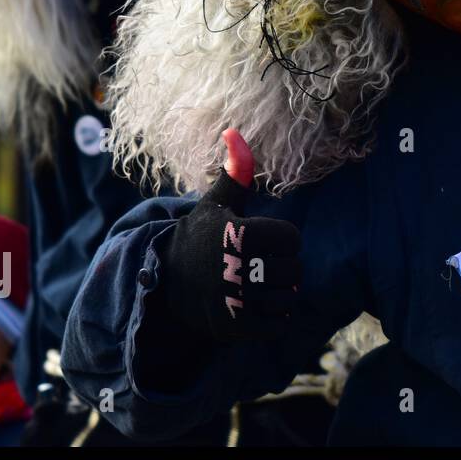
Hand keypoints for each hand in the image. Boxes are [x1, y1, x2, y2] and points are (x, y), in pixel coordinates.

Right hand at [156, 128, 301, 341]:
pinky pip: (279, 325)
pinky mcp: (234, 328)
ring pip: (289, 298)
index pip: (293, 239)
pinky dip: (274, 318)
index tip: (260, 241)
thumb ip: (236, 173)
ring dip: (280, 293)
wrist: (166, 284)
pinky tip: (257, 305)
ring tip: (258, 285)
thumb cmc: (199, 239)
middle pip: (295, 270)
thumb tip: (236, 131)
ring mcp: (235, 300)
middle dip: (282, 267)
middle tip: (258, 265)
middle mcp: (237, 267)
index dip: (281, 240)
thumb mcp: (216, 205)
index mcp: (239, 234)